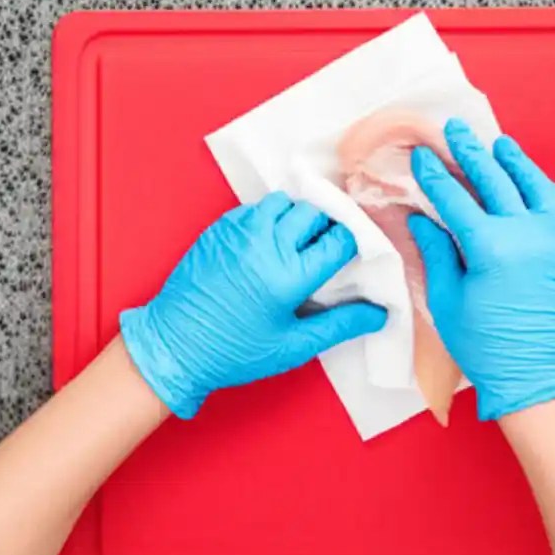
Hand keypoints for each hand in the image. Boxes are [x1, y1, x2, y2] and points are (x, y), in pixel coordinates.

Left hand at [120, 192, 386, 418]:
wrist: (174, 346)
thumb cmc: (235, 352)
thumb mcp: (293, 347)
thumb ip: (340, 325)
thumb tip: (380, 314)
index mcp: (289, 276)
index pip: (339, 240)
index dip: (353, 244)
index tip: (355, 253)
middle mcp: (266, 245)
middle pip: (314, 213)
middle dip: (327, 227)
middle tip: (327, 249)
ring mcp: (239, 232)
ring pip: (284, 203)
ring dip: (297, 217)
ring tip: (298, 242)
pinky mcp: (219, 229)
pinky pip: (254, 208)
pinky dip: (268, 218)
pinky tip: (268, 243)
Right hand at [408, 118, 554, 420]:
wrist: (534, 375)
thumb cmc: (484, 344)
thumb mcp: (447, 298)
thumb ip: (436, 252)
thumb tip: (421, 219)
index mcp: (489, 245)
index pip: (455, 197)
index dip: (434, 174)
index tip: (421, 156)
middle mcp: (527, 232)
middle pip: (494, 179)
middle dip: (470, 152)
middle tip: (455, 131)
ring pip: (537, 185)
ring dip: (516, 161)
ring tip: (501, 145)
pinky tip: (545, 185)